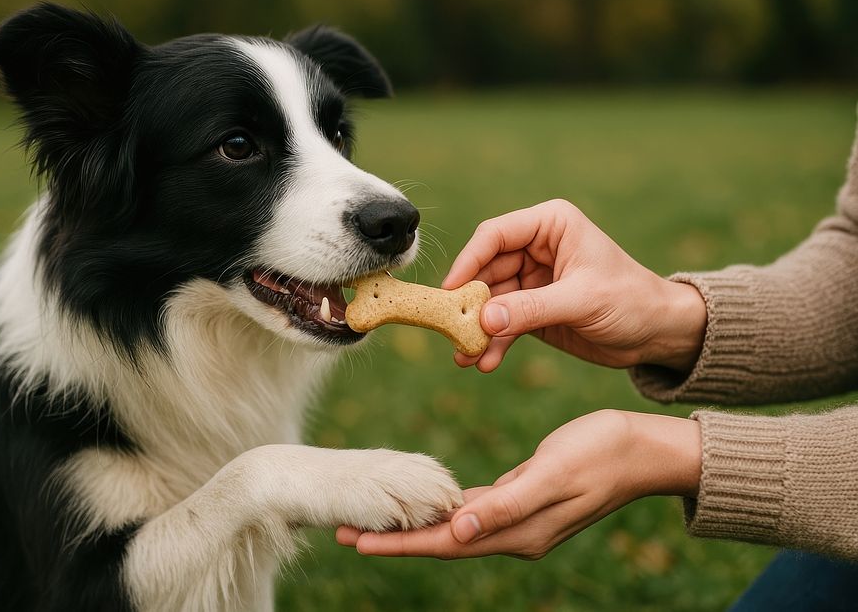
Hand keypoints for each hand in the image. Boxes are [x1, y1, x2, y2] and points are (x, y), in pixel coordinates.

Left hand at [337, 410, 700, 559]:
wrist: (647, 449)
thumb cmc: (603, 452)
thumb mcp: (554, 472)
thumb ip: (507, 504)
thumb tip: (459, 531)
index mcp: (518, 530)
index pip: (445, 543)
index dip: (399, 541)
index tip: (357, 538)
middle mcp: (516, 532)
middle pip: (442, 541)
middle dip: (395, 536)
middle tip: (347, 528)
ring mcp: (522, 519)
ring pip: (455, 527)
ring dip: (415, 523)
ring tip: (375, 516)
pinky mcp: (526, 499)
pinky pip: (475, 509)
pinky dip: (447, 507)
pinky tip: (429, 501)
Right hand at [442, 199, 706, 371]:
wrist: (659, 334)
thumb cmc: (632, 300)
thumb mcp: (582, 301)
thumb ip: (532, 309)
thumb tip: (485, 320)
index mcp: (550, 225)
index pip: (495, 235)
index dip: (468, 261)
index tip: (450, 291)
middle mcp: (535, 248)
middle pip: (485, 271)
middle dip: (470, 304)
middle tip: (451, 331)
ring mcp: (532, 280)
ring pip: (491, 302)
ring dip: (478, 329)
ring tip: (465, 356)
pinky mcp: (532, 310)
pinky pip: (503, 324)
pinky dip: (493, 344)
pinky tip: (484, 363)